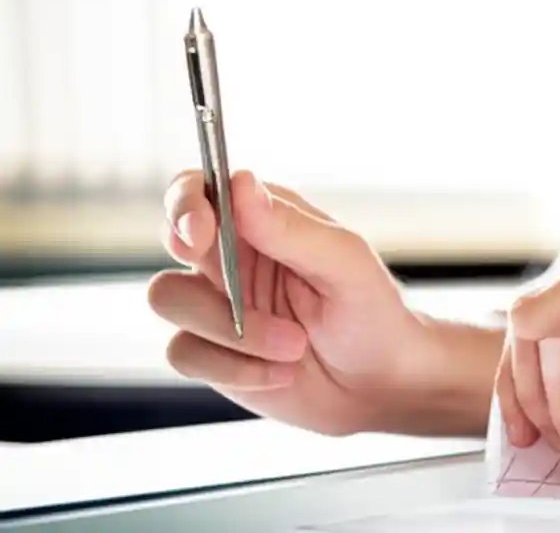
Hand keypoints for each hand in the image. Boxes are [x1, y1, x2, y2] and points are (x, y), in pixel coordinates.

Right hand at [149, 169, 498, 436]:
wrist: (380, 385)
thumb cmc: (373, 313)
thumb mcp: (345, 265)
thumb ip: (291, 228)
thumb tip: (240, 183)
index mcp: (264, 220)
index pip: (202, 187)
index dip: (187, 203)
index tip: (200, 233)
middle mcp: (233, 256)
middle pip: (172, 236)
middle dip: (190, 262)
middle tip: (233, 289)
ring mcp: (216, 303)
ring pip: (170, 298)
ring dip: (233, 330)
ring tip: (294, 345)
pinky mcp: (210, 351)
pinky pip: (184, 353)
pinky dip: (235, 368)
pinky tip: (280, 373)